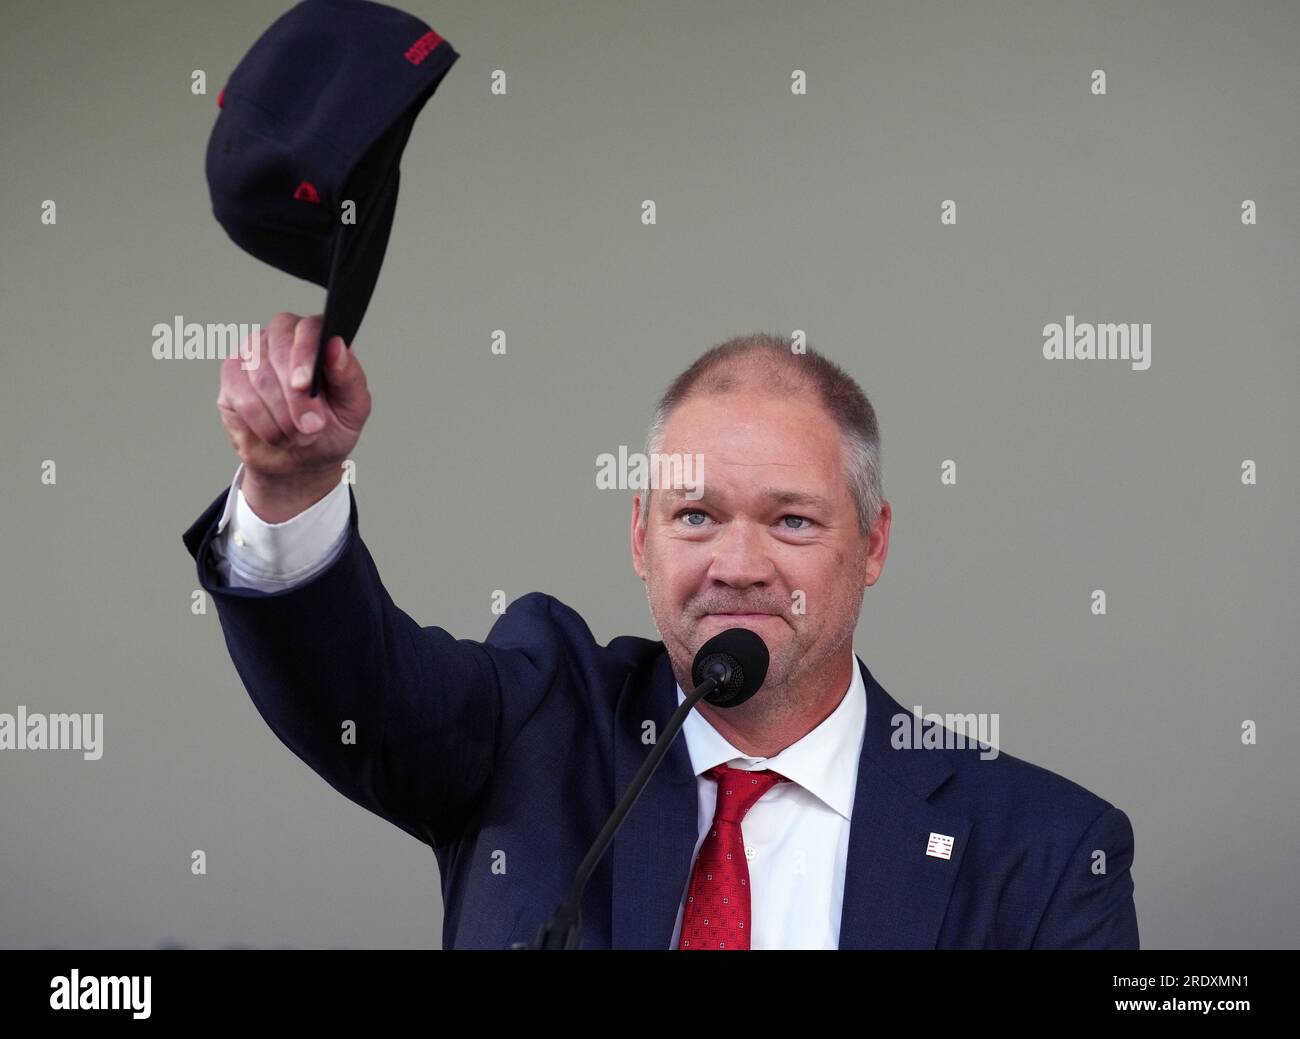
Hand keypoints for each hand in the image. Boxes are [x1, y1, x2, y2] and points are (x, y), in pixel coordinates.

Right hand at [216, 312, 371, 520]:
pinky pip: (241, 395)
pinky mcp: (232, 376)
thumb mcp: (354, 408)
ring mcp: (254, 354)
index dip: (305, 354)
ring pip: (259, 376)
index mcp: (319, 337)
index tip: (305, 384)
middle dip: (296, 396)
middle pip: (279, 349)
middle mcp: (284, 337)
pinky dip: (263, 423)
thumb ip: (349, 375)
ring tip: (299, 435)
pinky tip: (277, 435)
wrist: (303, 461)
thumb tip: (335, 346)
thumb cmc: (331, 428)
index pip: (309, 327)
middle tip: (311, 426)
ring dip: (282, 415)